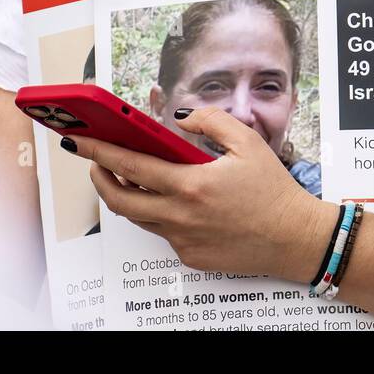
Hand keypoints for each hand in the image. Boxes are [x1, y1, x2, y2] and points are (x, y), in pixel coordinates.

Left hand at [63, 108, 338, 282]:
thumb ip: (211, 121)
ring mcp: (183, 240)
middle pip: (120, 199)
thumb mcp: (248, 143)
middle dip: (100, 178)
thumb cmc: (274, 191)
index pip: (130, 167)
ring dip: (127, 195)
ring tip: (128, 176)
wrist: (294, 239)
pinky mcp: (191, 256)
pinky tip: (173, 199)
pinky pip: (164, 232)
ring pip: (139, 217)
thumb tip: (182, 117)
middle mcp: (180, 216)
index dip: (99, 152)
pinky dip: (159, 213)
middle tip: (96, 161)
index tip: (79, 141)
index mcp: (190, 185)